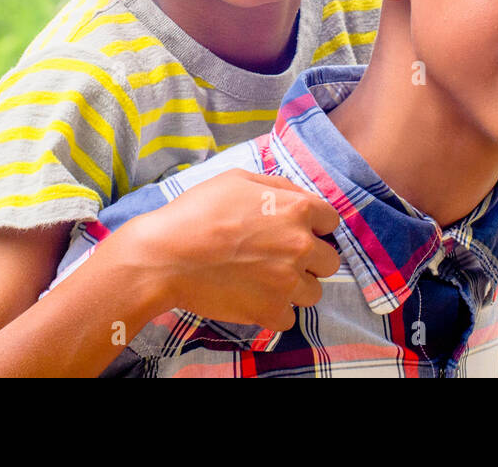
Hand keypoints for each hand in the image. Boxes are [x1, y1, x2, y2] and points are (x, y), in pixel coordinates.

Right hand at [118, 169, 341, 331]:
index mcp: (297, 210)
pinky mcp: (271, 311)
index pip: (331, 221)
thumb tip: (299, 195)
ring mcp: (288, 281)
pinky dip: (274, 311)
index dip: (314, 226)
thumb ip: (277, 186)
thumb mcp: (238, 180)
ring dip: (295, 288)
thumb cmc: (197, 212)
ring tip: (264, 280)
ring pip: (313, 292)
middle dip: (309, 259)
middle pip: (329, 261)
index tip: (295, 231)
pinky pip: (290, 317)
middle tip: (279, 258)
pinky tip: (253, 297)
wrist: (166, 256)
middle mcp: (300, 245)